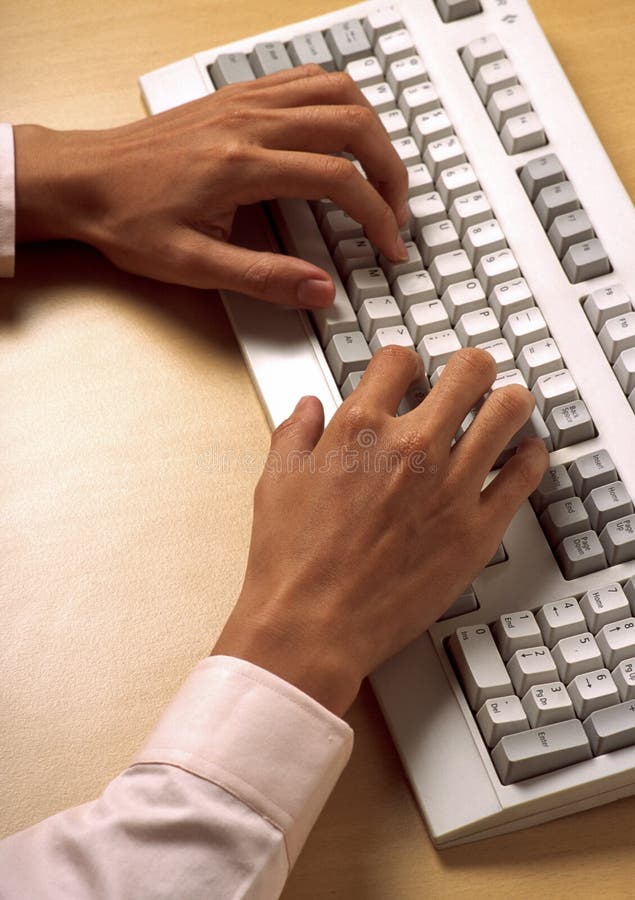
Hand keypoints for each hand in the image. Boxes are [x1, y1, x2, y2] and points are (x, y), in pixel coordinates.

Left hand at [13, 65, 408, 306]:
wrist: (84, 179)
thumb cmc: (128, 219)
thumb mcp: (192, 266)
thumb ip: (263, 279)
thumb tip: (320, 290)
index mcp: (241, 166)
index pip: (338, 180)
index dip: (377, 216)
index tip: (390, 245)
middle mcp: (249, 121)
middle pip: (353, 124)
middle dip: (390, 169)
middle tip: (398, 210)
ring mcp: (244, 100)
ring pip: (337, 89)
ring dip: (372, 130)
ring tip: (380, 173)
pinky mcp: (237, 95)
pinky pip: (307, 78)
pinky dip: (340, 101)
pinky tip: (342, 132)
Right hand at [213, 347, 548, 715]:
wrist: (313, 626)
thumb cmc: (292, 562)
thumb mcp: (276, 483)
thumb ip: (296, 434)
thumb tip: (309, 409)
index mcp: (360, 428)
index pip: (399, 359)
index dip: (405, 362)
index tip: (409, 374)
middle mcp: (411, 446)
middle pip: (469, 370)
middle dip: (469, 369)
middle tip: (469, 380)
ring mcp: (451, 485)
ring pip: (508, 410)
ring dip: (507, 402)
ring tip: (501, 410)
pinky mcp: (477, 528)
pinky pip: (524, 475)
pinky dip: (529, 458)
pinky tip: (522, 456)